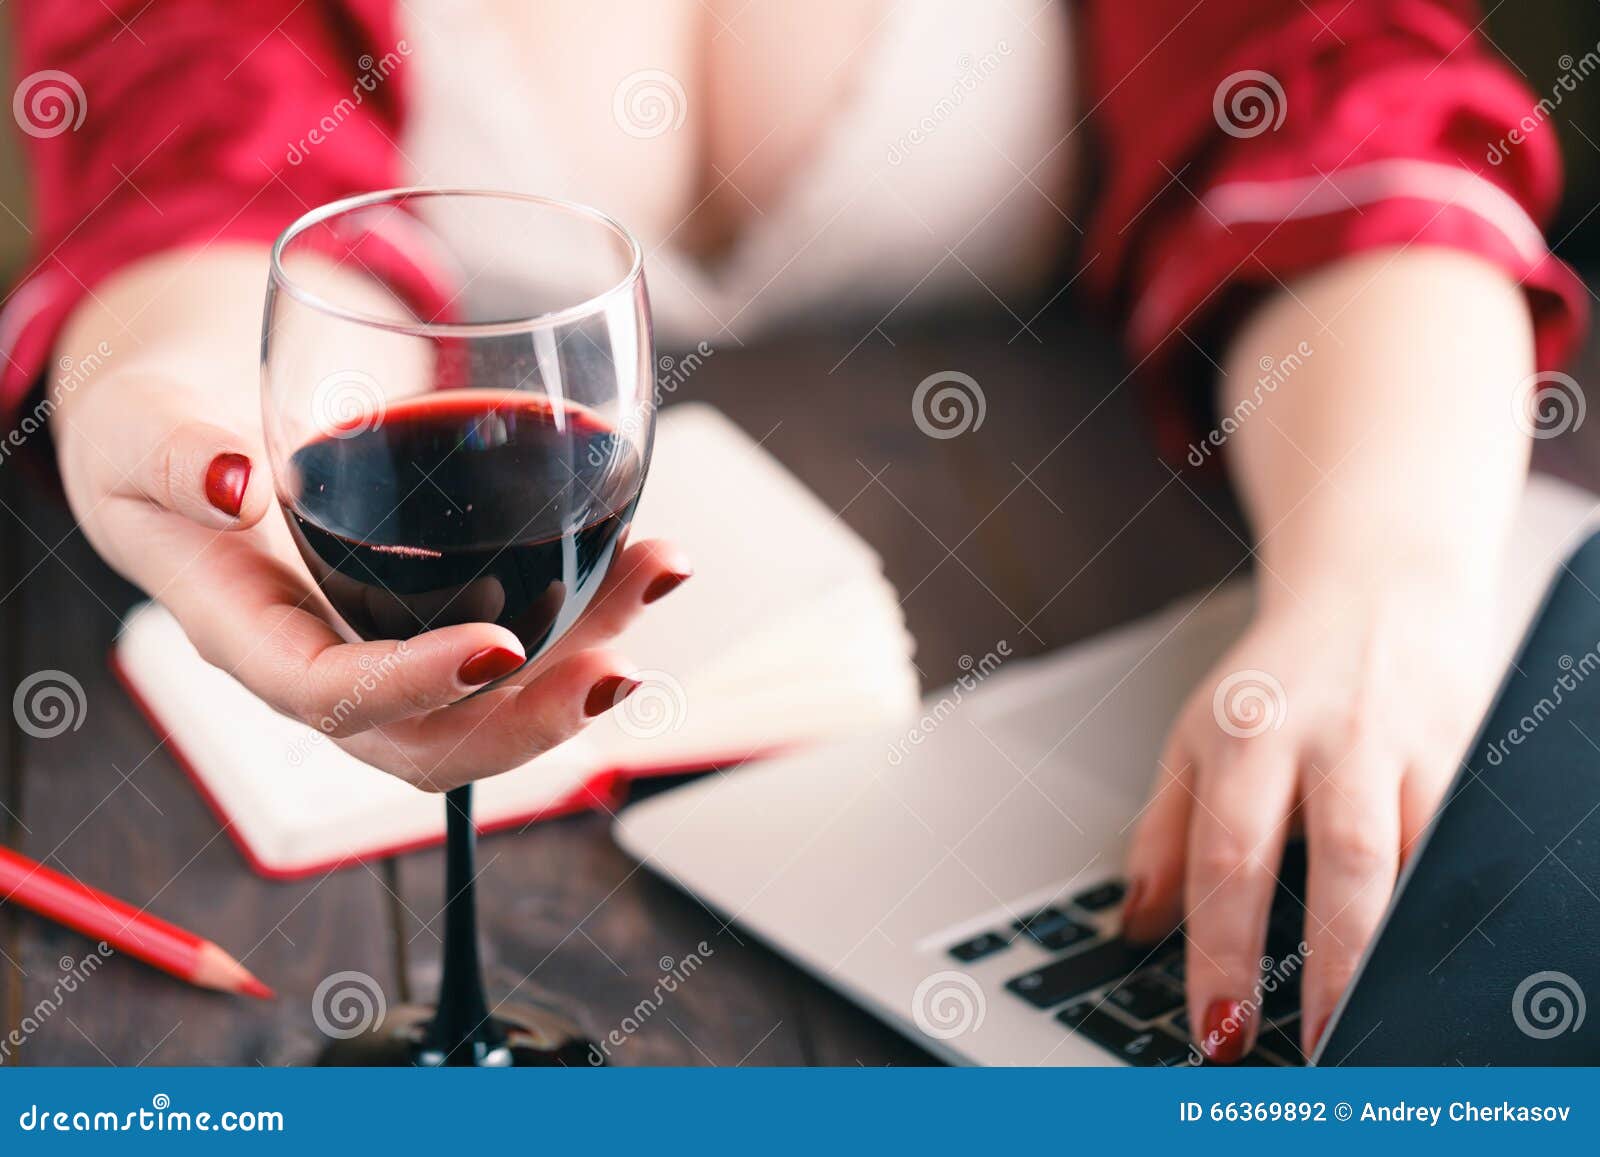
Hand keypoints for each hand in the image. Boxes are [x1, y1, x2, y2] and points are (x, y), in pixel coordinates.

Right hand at [52, 370, 690, 791]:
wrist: (193, 441)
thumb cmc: (153, 439)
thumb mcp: (135, 428)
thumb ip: (170, 455)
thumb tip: (231, 482)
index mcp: (247, 636)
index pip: (330, 693)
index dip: (414, 688)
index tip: (497, 651)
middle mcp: (329, 662)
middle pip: (435, 740)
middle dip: (533, 721)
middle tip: (616, 669)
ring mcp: (390, 647)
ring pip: (497, 698)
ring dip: (587, 656)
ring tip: (659, 573)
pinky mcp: (438, 615)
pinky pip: (522, 641)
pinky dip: (594, 606)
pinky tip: (648, 555)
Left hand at [1120, 589, 1498, 1061]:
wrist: (1375, 587)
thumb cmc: (1277, 680)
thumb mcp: (1194, 738)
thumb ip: (1161, 833)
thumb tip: (1132, 923)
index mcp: (1245, 735)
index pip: (1228, 857)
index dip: (1222, 950)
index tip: (1218, 1027)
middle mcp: (1330, 738)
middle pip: (1339, 863)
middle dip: (1330, 966)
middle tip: (1314, 1048)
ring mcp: (1410, 747)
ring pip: (1417, 857)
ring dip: (1396, 947)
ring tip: (1376, 1023)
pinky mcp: (1470, 755)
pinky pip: (1460, 842)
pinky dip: (1445, 903)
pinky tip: (1428, 958)